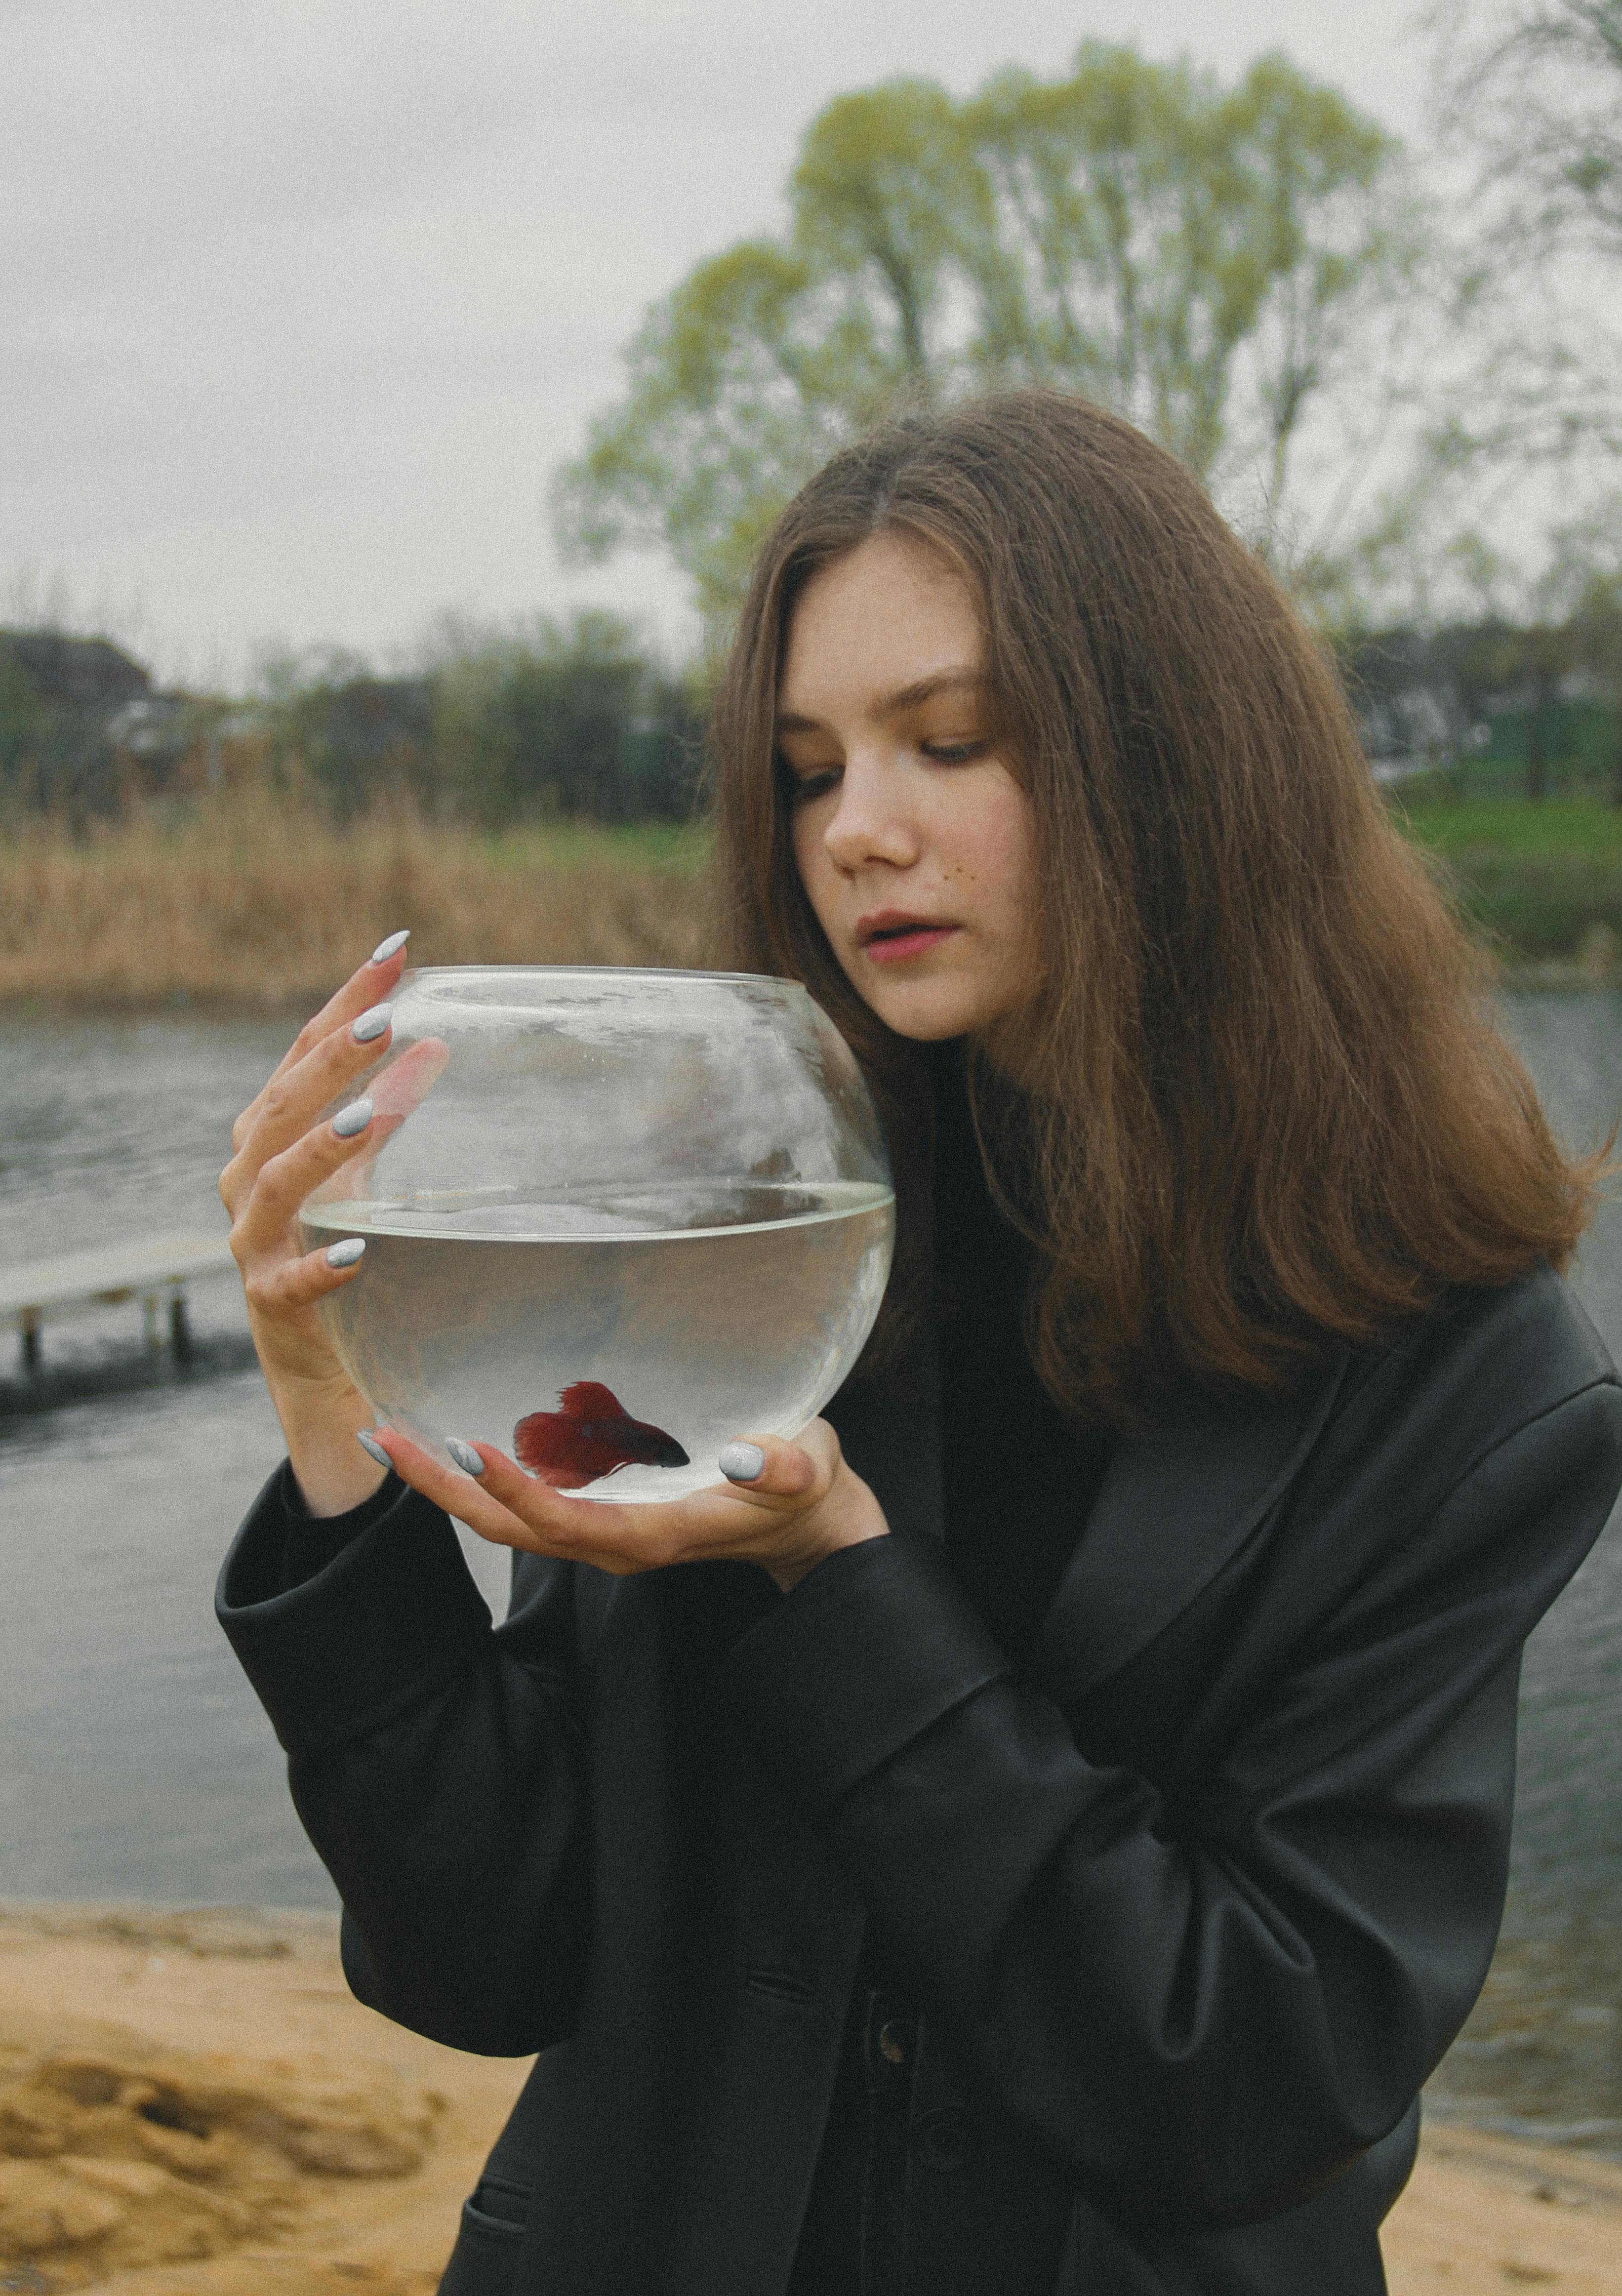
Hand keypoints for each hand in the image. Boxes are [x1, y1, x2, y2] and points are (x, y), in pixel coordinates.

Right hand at [219, 930, 428, 1515]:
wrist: (321, 1361)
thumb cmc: (341, 1242)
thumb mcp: (366, 1171)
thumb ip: (391, 1109)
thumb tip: (436, 1044)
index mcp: (269, 1134)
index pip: (304, 1053)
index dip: (345, 1001)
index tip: (394, 954)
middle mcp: (248, 1177)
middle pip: (282, 1104)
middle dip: (331, 1060)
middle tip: (384, 1019)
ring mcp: (254, 1239)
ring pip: (276, 1183)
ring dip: (321, 1148)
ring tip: (371, 1118)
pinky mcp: (269, 1301)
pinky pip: (289, 1280)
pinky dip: (320, 1264)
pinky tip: (356, 1251)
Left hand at [359, 1418, 888, 1593]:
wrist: (807, 1522)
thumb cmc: (806, 1488)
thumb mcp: (808, 1471)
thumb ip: (785, 1468)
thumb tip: (751, 1457)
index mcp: (650, 1536)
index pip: (565, 1522)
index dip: (516, 1491)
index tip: (469, 1447)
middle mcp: (612, 1542)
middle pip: (510, 1526)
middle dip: (445, 1488)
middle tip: (383, 1437)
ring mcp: (600, 1530)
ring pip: (506, 1518)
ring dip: (446, 1483)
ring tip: (387, 1435)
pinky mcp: (598, 1512)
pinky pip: (524, 1502)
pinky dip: (478, 1475)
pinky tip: (446, 1437)